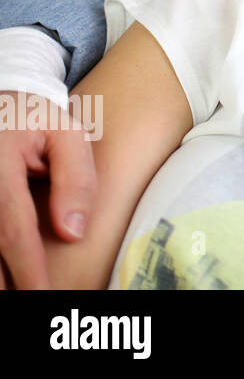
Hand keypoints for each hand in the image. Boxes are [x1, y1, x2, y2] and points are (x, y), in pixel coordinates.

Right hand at [0, 91, 97, 288]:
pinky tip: (6, 276)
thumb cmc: (39, 121)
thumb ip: (76, 180)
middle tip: (29, 303)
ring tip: (17, 294)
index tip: (41, 293)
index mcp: (0, 165)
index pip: (12, 228)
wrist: (2, 101)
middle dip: (3, 282)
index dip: (26, 267)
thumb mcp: (69, 136)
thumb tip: (72, 232)